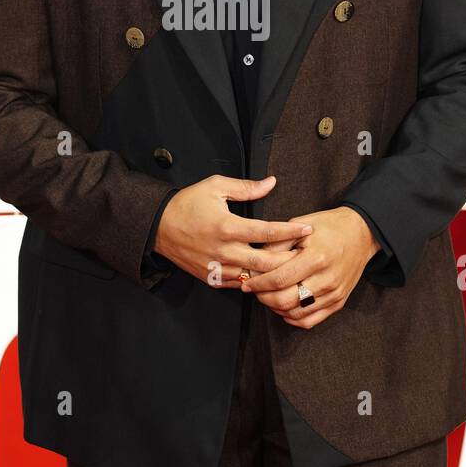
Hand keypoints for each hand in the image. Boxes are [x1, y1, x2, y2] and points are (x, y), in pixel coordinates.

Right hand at [154, 173, 314, 285]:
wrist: (157, 227)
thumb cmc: (188, 203)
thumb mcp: (215, 187)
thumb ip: (245, 187)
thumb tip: (271, 182)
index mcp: (227, 226)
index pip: (268, 231)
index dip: (291, 232)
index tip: (308, 230)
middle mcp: (223, 250)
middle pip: (266, 262)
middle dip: (290, 260)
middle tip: (306, 255)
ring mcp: (217, 267)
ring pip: (254, 277)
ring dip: (274, 274)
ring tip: (292, 268)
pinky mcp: (211, 278)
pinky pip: (238, 284)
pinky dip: (254, 281)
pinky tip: (267, 276)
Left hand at [239, 206, 380, 329]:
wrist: (360, 233)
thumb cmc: (328, 227)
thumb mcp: (299, 226)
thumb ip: (276, 245)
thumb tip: (254, 262)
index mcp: (316, 258)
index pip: (279, 279)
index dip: (259, 284)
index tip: (247, 283)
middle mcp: (327, 279)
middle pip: (286, 301)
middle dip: (264, 298)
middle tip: (255, 290)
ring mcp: (334, 293)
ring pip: (296, 313)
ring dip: (276, 308)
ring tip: (267, 296)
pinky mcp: (338, 302)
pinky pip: (310, 320)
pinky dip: (292, 318)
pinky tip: (283, 308)